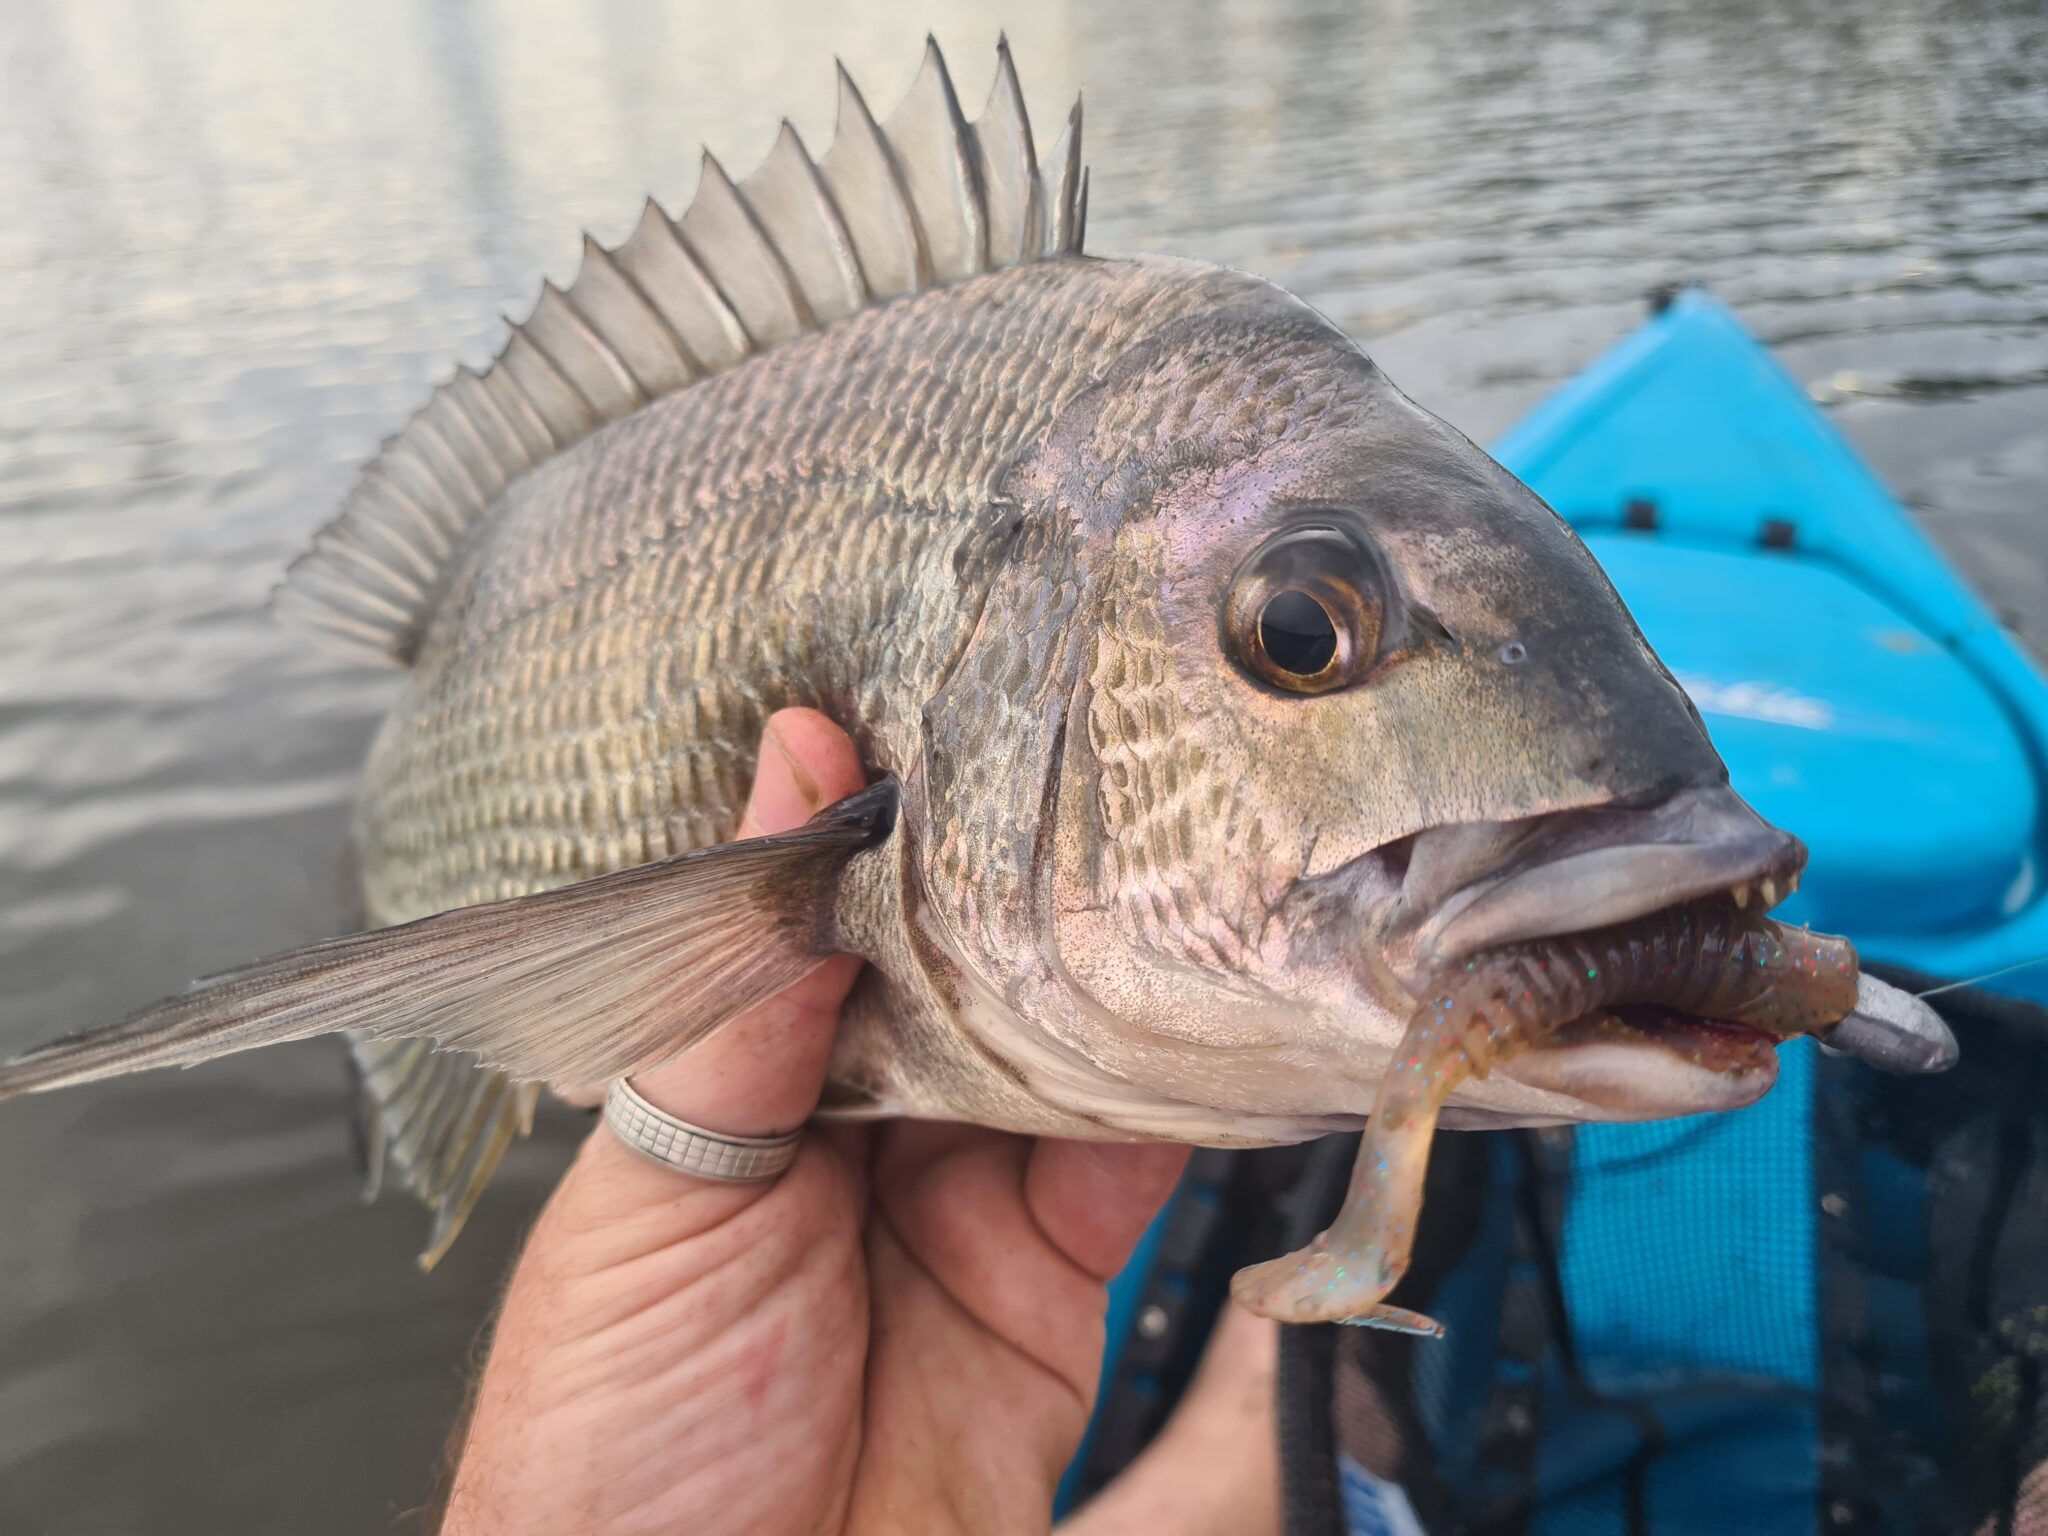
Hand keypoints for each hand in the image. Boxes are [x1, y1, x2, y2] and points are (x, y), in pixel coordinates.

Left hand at [440, 709, 1190, 1535]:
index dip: (894, 830)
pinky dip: (1172, 1105)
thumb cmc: (617, 1438)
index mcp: (745, 1078)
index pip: (838, 922)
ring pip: (1059, 1056)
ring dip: (1105, 984)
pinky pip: (1130, 1172)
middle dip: (1018, 897)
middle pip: (964, 978)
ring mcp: (961, 1203)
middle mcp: (861, 1128)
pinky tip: (1191, 1029)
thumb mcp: (658, 1188)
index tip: (956, 717)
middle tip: (1089, 782)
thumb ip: (741, 997)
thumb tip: (788, 774)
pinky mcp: (1052, 1287)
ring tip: (1153, 879)